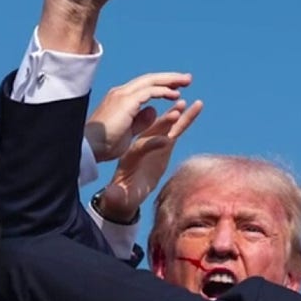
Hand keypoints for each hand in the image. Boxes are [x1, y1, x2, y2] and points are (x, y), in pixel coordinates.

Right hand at [84, 72, 191, 162]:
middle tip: (187, 78)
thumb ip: (139, 121)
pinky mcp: (126, 102)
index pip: (143, 86)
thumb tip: (152, 111)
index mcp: (119, 100)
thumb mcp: (127, 131)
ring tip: (187, 81)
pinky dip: (164, 92)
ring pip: (151, 81)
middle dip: (169, 78)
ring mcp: (123, 96)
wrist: (90, 149)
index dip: (161, 85)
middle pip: (149, 79)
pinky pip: (150, 91)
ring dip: (170, 80)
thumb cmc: (104, 145)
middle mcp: (120, 93)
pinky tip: (176, 96)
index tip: (176, 87)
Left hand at [98, 99, 202, 221]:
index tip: (165, 141)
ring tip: (186, 103)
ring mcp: (154, 143)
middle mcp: (142, 146)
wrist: (124, 191)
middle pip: (155, 130)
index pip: (142, 147)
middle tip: (179, 108)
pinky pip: (175, 129)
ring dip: (176, 113)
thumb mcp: (117, 196)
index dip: (153, 143)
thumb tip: (110, 197)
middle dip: (167, 119)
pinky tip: (191, 107)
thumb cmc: (121, 194)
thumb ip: (116, 195)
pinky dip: (183, 118)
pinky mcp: (164, 145)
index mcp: (130, 157)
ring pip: (166, 125)